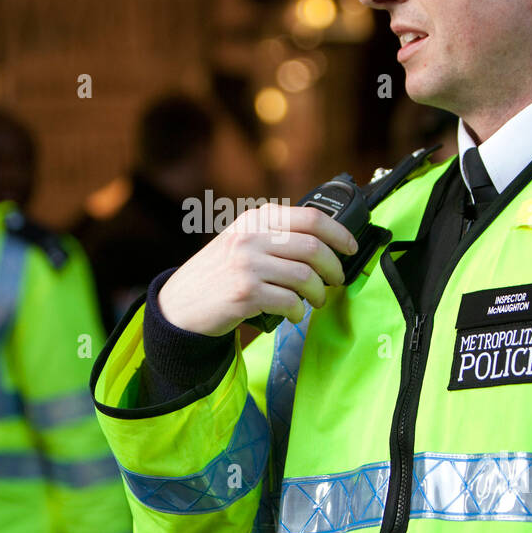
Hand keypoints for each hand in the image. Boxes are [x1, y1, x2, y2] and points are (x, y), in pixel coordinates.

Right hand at [158, 203, 357, 336]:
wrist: (180, 304)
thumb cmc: (218, 274)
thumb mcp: (242, 241)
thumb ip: (274, 234)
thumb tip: (325, 241)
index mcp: (256, 219)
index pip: (310, 218)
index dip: (339, 233)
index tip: (351, 247)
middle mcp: (252, 237)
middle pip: (313, 247)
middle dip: (333, 268)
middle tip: (336, 281)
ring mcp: (247, 264)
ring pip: (306, 277)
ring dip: (318, 294)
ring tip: (315, 301)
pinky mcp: (246, 293)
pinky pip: (290, 301)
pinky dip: (298, 311)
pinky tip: (293, 314)